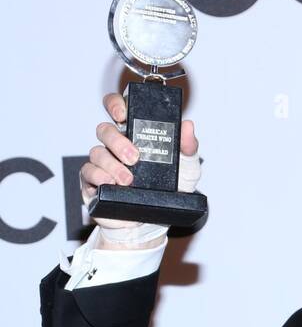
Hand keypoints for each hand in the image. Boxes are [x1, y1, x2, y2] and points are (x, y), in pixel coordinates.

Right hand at [79, 90, 200, 237]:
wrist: (154, 222)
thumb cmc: (167, 191)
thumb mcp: (186, 169)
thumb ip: (187, 147)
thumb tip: (188, 126)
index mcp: (134, 134)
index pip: (117, 108)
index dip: (115, 104)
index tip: (122, 113)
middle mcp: (114, 146)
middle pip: (105, 130)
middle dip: (118, 141)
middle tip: (134, 157)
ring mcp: (102, 163)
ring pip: (97, 152)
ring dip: (112, 165)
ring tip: (127, 180)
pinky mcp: (92, 182)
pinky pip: (88, 173)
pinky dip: (98, 177)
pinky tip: (110, 184)